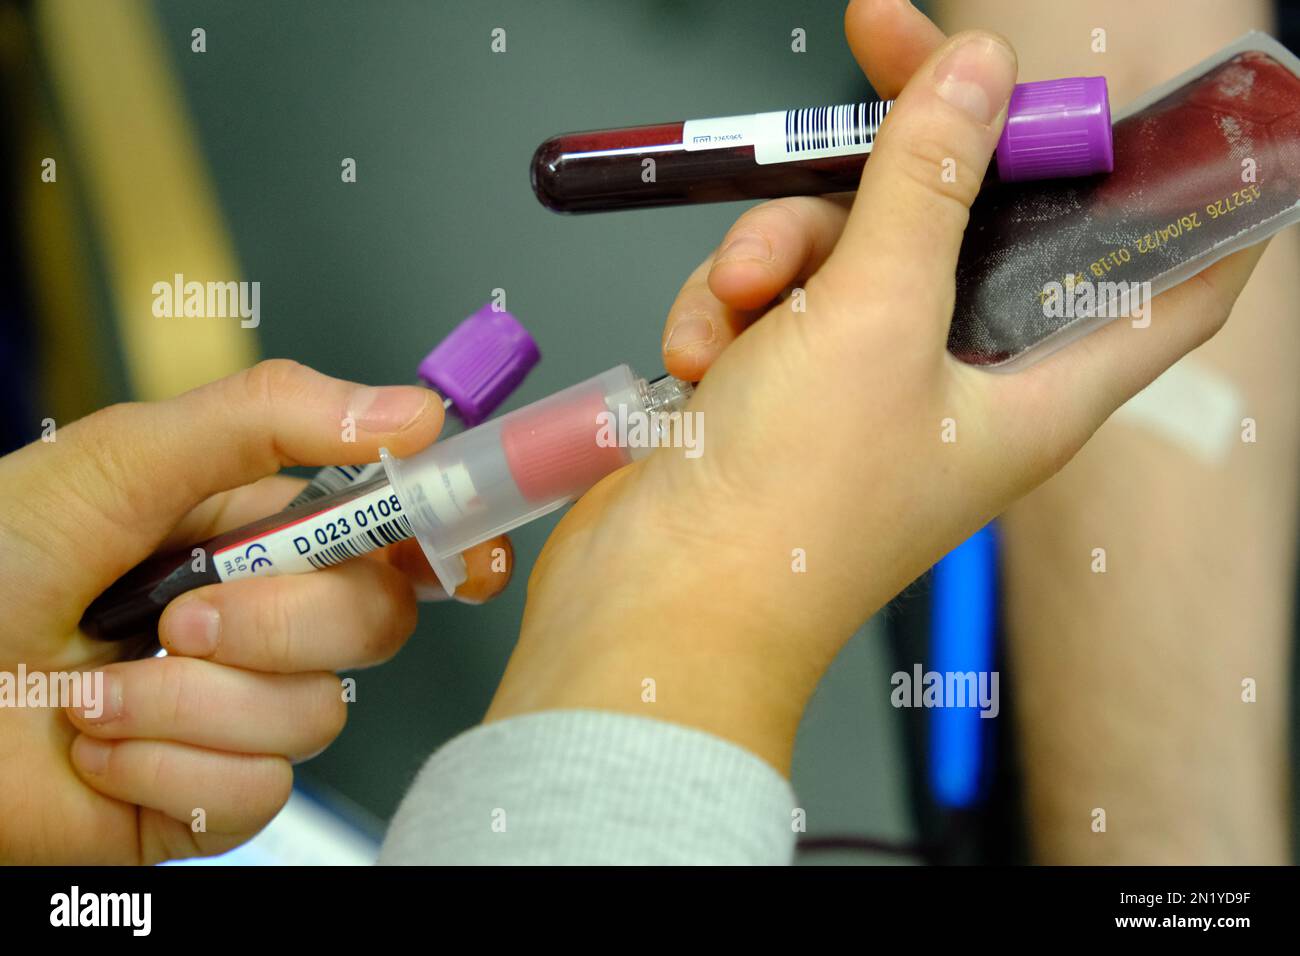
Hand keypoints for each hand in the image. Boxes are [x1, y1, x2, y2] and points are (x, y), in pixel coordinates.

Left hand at [0, 359, 510, 862]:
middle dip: (278, 623)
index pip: (395, 533)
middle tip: (182, 613)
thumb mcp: (121, 458)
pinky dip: (163, 769)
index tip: (466, 555)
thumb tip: (410, 412)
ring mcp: (241, 712)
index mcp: (260, 532)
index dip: (447, 543)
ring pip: (316, 715)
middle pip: (377, 624)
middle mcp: (265, 621)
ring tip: (100, 688)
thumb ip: (268, 418)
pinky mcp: (211, 799)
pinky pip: (257, 792)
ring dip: (193, 703)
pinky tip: (99, 747)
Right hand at [485, 0, 1265, 770]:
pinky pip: (773, 297)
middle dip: (913, 147)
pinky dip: (728, 309)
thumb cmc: (787, 507)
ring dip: (778, 251)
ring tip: (737, 307)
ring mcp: (865, 385)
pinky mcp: (783, 388)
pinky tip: (695, 357)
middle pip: (975, 223)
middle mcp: (961, 385)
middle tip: (881, 39)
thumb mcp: (871, 316)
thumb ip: (927, 183)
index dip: (1194, 206)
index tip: (1183, 124)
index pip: (1166, 291)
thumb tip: (978, 75)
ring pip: (847, 247)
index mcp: (1037, 392)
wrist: (655, 601)